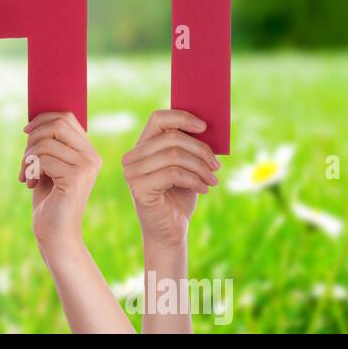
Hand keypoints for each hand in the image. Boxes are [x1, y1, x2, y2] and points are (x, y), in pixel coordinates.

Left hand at [20, 112, 101, 245]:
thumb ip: (48, 145)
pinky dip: (30, 170)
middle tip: (25, 159)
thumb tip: (34, 121)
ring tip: (25, 175)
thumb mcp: (48, 167)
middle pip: (57, 124)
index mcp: (88, 152)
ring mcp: (86, 167)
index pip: (67, 117)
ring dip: (27, 158)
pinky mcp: (76, 178)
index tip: (26, 132)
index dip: (42, 119)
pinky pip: (44, 159)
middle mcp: (92, 157)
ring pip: (46, 143)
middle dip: (32, 138)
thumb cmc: (49, 200)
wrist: (55, 233)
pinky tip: (30, 184)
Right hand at [121, 110, 219, 249]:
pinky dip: (194, 180)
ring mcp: (132, 173)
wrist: (171, 231)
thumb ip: (189, 147)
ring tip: (212, 180)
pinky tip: (203, 189)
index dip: (182, 117)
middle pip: (171, 137)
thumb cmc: (179, 197)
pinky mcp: (139, 188)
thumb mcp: (187, 167)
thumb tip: (206, 127)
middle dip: (200, 150)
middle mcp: (132, 157)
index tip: (204, 127)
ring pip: (174, 155)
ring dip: (200, 167)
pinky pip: (173, 174)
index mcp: (141, 147)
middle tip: (216, 165)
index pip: (157, 119)